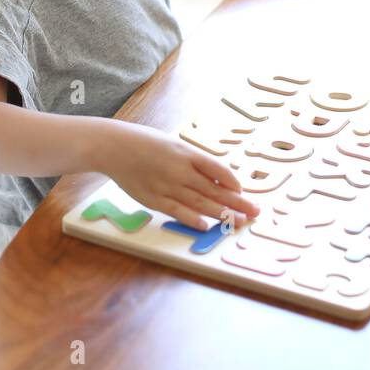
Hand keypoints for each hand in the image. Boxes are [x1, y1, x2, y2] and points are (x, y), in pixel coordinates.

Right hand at [100, 121, 260, 231]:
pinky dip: (193, 220)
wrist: (115, 147)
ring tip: (240, 221)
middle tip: (255, 212)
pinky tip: (207, 226)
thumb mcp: (174, 145)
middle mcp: (180, 170)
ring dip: (223, 214)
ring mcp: (167, 186)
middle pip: (215, 189)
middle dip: (237, 202)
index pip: (218, 168)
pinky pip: (178, 212)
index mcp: (187, 153)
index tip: (243, 191)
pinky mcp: (154, 199)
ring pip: (201, 203)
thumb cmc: (145, 143)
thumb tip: (215, 178)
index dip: (233, 181)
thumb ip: (192, 161)